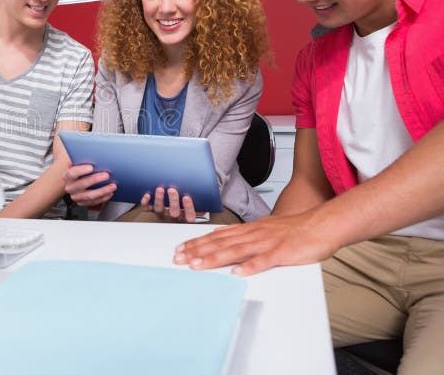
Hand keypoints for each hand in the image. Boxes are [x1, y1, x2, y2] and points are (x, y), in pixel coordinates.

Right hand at [63, 163, 116, 206]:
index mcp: (67, 176)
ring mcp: (76, 196)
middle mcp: (70, 187)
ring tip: (112, 185)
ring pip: (90, 196)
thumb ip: (82, 160)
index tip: (91, 167)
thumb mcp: (78, 164)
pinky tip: (110, 193)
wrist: (75, 182)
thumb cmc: (80, 171)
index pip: (72, 173)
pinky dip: (103, 198)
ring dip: (103, 190)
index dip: (81, 170)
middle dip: (95, 179)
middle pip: (82, 185)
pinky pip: (94, 202)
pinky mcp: (82, 203)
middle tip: (107, 175)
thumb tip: (91, 155)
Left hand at [140, 187, 196, 222]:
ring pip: (159, 209)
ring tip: (160, 189)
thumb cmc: (184, 203)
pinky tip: (147, 195)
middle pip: (173, 212)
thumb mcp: (195, 204)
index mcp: (185, 216)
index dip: (188, 208)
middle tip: (172, 190)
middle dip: (173, 201)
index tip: (187, 198)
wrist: (169, 202)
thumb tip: (207, 194)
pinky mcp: (150, 211)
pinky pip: (146, 209)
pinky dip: (145, 203)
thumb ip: (200, 201)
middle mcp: (173, 217)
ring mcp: (161, 214)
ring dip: (159, 199)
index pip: (189, 216)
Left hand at [173, 210, 340, 274]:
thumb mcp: (262, 226)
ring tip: (197, 265)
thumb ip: (241, 232)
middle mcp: (253, 234)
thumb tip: (219, 233)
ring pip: (236, 251)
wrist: (321, 225)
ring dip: (215, 258)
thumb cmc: (293, 229)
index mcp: (248, 230)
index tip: (180, 250)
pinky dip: (250, 267)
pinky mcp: (282, 253)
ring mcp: (266, 243)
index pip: (217, 237)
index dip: (197, 243)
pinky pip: (264, 261)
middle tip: (178, 259)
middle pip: (220, 243)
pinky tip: (237, 273)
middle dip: (197, 251)